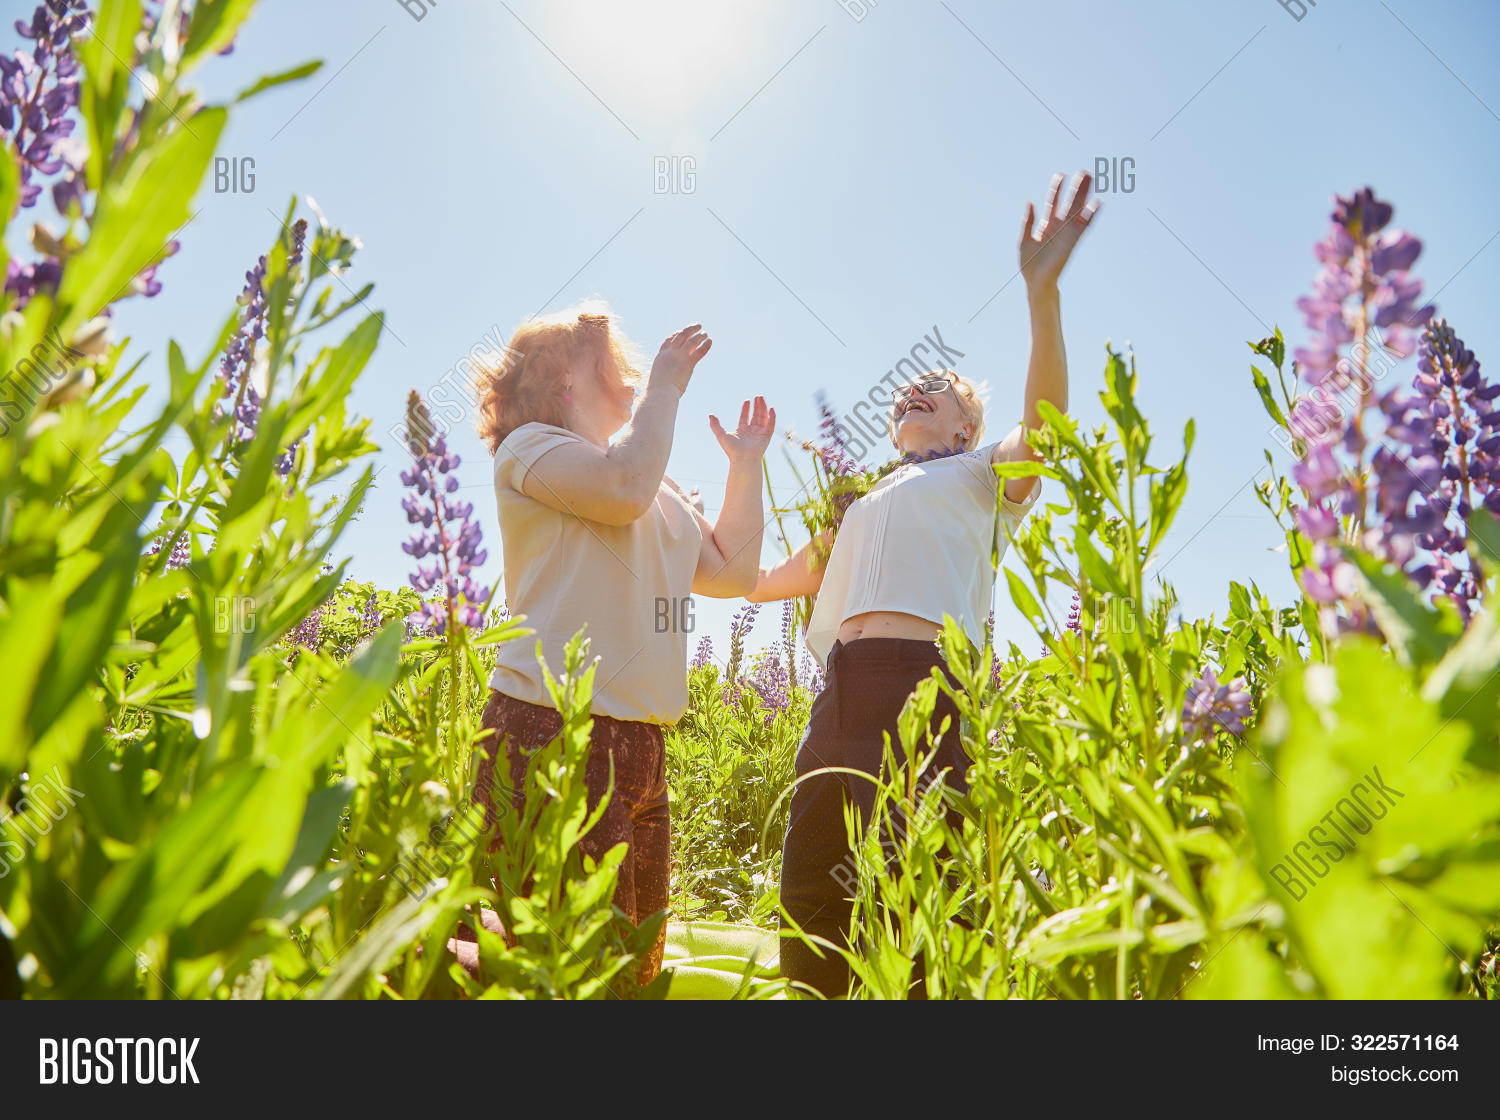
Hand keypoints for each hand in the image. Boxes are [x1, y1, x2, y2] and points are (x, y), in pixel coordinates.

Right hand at [647, 323, 711, 397]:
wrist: (660, 394)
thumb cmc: (658, 391)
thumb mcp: (658, 378)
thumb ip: (663, 374)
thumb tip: (666, 380)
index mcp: (661, 356)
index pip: (668, 341)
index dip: (675, 334)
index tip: (681, 331)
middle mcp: (670, 354)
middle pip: (680, 336)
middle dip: (690, 330)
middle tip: (698, 326)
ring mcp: (679, 357)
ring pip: (691, 341)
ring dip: (699, 336)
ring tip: (705, 333)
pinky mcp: (688, 364)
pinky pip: (699, 351)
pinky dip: (705, 345)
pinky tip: (710, 341)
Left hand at [709, 396, 774, 466]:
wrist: (742, 459)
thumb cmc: (732, 449)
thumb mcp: (721, 435)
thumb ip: (715, 425)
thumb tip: (710, 415)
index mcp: (742, 430)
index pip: (745, 417)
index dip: (746, 409)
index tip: (747, 401)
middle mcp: (751, 431)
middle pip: (755, 415)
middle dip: (756, 406)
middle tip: (758, 396)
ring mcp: (760, 433)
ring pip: (763, 417)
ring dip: (763, 408)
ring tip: (762, 398)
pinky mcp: (766, 436)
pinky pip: (770, 425)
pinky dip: (772, 417)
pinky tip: (771, 408)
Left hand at [1019, 171, 1099, 291]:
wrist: (1036, 282)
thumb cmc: (1030, 264)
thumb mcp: (1024, 240)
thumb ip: (1028, 222)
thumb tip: (1030, 202)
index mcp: (1047, 225)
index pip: (1053, 202)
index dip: (1057, 189)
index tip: (1060, 175)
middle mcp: (1059, 226)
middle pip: (1070, 202)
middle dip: (1077, 188)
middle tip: (1085, 172)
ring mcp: (1067, 233)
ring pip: (1078, 209)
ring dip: (1085, 195)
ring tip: (1092, 179)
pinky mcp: (1073, 241)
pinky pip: (1084, 226)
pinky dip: (1091, 215)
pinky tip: (1097, 203)